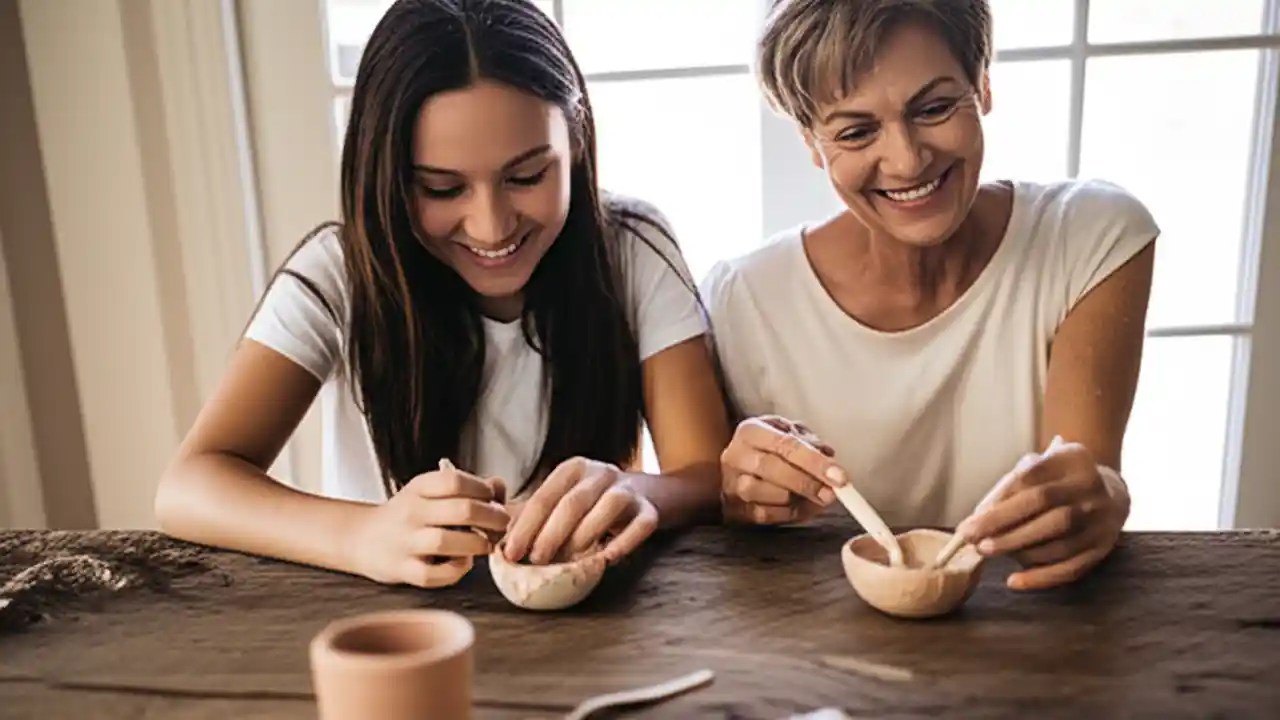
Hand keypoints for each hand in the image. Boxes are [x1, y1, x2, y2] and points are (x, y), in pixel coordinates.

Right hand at [346, 465, 509, 587]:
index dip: (483, 489)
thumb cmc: (408, 514)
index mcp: (418, 488)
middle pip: (461, 510)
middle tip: (502, 523)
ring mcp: (405, 542)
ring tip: (485, 545)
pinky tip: (463, 562)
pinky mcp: (402, 570)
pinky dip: (456, 570)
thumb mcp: (430, 492)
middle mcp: (410, 512)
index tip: (493, 498)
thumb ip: (466, 488)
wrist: (362, 537)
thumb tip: (499, 487)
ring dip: (477, 544)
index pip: (456, 481)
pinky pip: (435, 574)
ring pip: (447, 542)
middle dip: (491, 517)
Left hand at [502, 457, 657, 564]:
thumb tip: (492, 539)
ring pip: (607, 508)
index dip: (525, 526)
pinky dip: (624, 542)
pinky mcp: (650, 509)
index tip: (510, 553)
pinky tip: (608, 559)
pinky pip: (640, 525)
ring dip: (585, 536)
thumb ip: (527, 515)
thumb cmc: (593, 504)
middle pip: (572, 502)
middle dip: (550, 533)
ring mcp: (628, 489)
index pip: (544, 497)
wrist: (647, 494)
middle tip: (535, 560)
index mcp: (573, 469)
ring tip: (569, 561)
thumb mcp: (561, 500)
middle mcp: (601, 473)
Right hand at [719, 415, 846, 524]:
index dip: (814, 461)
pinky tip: (801, 506)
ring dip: (796, 498)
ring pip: (763, 492)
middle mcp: (735, 455)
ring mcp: (731, 483)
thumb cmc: (770, 448)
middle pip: (772, 468)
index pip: (785, 444)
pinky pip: (763, 515)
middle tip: (831, 492)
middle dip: (807, 482)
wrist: (740, 467)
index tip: (839, 476)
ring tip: (816, 498)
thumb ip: (809, 442)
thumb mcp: (789, 433)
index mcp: (751, 431)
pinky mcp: (734, 508)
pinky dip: (787, 513)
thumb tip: (827, 455)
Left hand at [957, 438, 1129, 590]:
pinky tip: (1014, 581)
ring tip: (989, 551)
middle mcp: (1091, 488)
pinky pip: (1070, 568)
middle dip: (1003, 526)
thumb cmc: (1057, 482)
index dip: (998, 501)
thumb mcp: (1038, 468)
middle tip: (974, 541)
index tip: (971, 520)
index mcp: (1072, 459)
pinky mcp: (1102, 549)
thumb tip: (980, 516)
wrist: (1109, 495)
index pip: (1030, 478)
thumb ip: (1010, 487)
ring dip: (1017, 550)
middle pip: (1044, 506)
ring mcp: (1100, 520)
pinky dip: (1040, 578)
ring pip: (1057, 540)